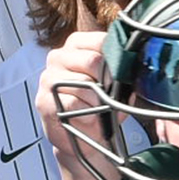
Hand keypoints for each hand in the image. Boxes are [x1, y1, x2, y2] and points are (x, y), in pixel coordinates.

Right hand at [38, 31, 114, 167]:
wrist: (81, 139)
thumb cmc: (98, 107)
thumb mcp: (114, 87)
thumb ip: (122, 74)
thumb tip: (134, 70)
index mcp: (76, 46)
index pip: (101, 40)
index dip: (116, 59)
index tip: (121, 75)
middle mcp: (59, 56)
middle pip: (93, 60)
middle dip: (107, 82)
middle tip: (110, 96)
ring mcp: (49, 77)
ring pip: (84, 83)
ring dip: (98, 101)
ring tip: (98, 109)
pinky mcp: (44, 100)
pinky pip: (73, 103)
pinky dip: (86, 113)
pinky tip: (87, 117)